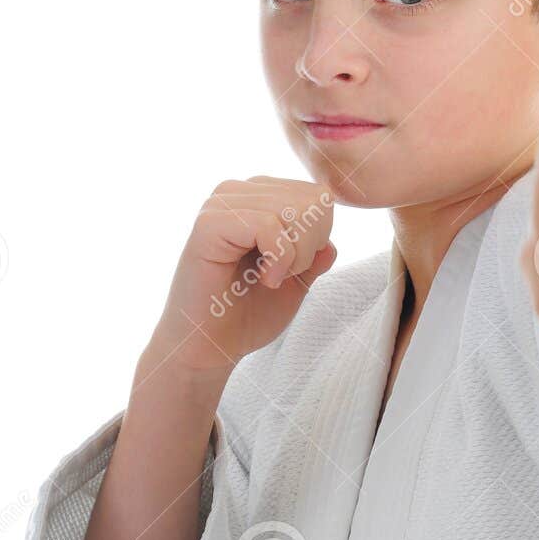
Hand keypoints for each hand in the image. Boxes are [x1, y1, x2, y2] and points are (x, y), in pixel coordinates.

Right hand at [147, 176, 337, 378]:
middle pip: (312, 200)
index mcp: (259, 197)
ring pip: (293, 209)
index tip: (291, 269)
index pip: (319, 197)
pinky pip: (268, 224)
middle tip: (280, 276)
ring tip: (269, 278)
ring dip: (294, 256)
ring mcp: (221, 204)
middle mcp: (239, 192)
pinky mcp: (209, 223)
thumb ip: (316, 254)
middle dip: (309, 247)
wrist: (209, 348)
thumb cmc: (248, 315)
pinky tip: (265, 278)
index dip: (319, 238)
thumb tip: (329, 241)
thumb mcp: (298, 280)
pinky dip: (279, 259)